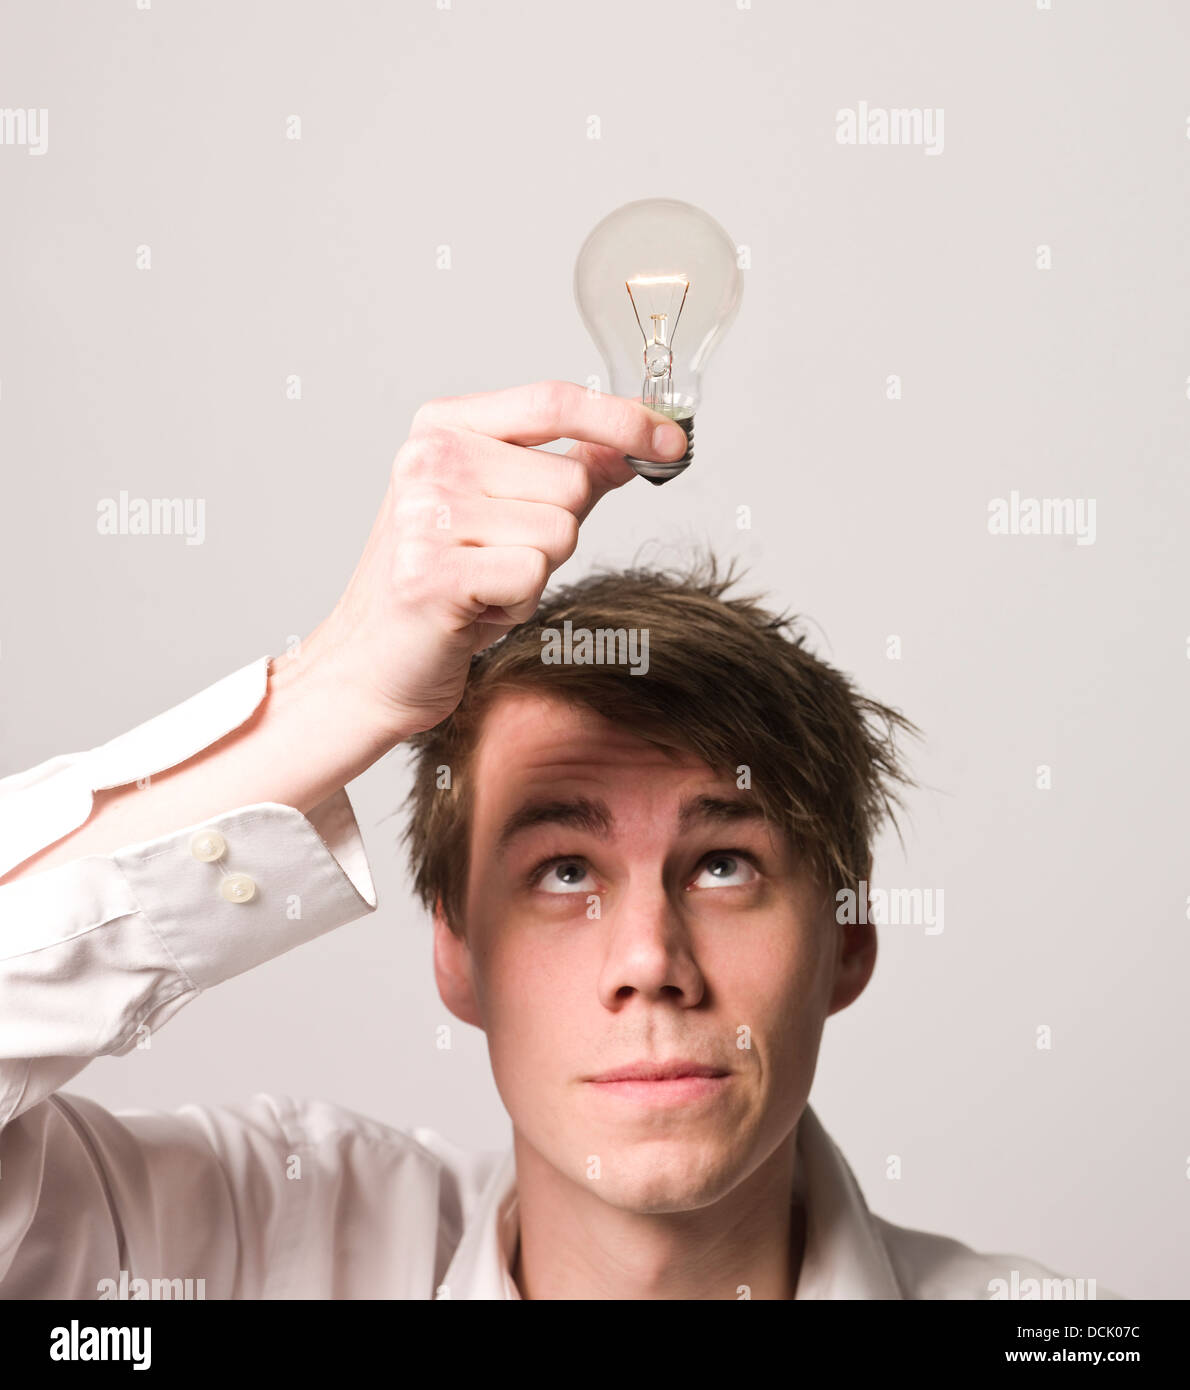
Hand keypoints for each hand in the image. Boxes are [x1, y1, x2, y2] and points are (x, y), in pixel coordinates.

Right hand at [303, 381, 690, 737]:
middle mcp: (429, 459)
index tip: (672, 440)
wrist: (372, 664)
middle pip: (570, 482)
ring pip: (559, 533)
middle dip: (558, 534)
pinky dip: (518, 606)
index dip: (624, 419)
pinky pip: (533, 577)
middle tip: (501, 560)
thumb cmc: (445, 588)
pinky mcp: (432, 572)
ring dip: (536, 574)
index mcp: (443, 426)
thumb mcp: (508, 512)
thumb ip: (569, 471)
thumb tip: (637, 443)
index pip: (553, 400)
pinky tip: (474, 612)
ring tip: (484, 586)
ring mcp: (426, 514)